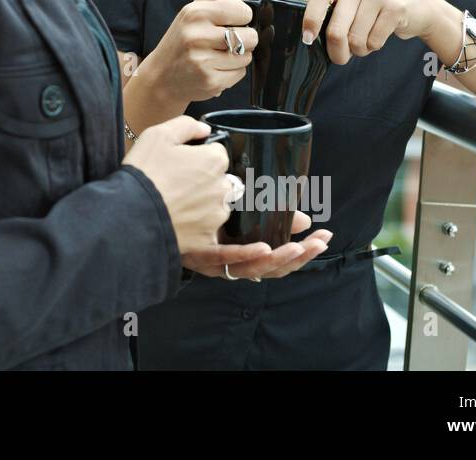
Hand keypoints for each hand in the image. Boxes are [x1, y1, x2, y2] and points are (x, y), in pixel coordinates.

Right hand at [122, 115, 233, 256]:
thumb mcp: (159, 134)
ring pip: (216, 204)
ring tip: (175, 203)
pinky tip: (177, 219)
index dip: (198, 155)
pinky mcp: (207, 237)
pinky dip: (196, 225)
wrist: (132, 214)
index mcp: (214, 161)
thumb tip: (205, 129)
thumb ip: (187, 125)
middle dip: (203, 180)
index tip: (180, 162)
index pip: (216, 152)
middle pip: (219, 179)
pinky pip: (207, 228)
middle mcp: (223, 187)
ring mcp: (217, 215)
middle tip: (175, 183)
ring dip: (202, 203)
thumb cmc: (145, 172)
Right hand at [132, 0, 267, 106]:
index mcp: (196, 13)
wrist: (161, 76)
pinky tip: (215, 69)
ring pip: (247, 57)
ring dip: (237, 57)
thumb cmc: (183, 37)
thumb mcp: (199, 7)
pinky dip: (232, 72)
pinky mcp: (210, 82)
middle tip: (223, 42)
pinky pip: (240, 74)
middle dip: (243, 39)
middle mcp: (197, 36)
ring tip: (217, 56)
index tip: (228, 22)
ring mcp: (203, 61)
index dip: (242, 17)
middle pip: (250, 36)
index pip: (244, 11)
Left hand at [180, 211, 333, 278]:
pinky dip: (246, 256)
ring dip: (280, 259)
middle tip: (320, 242)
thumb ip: (266, 209)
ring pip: (253, 269)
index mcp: (241, 254)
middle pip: (272, 268)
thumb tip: (303, 216)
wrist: (153, 211)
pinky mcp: (200, 255)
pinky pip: (225, 259)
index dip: (303, 251)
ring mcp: (216, 263)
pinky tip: (264, 248)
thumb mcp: (235, 206)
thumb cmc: (193, 209)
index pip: (278, 258)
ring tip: (300, 247)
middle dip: (300, 257)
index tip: (323, 236)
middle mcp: (232, 264)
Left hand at [301, 0, 442, 64]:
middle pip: (336, 30)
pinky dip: (374, 47)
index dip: (311, 19)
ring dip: (360, 50)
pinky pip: (374, 41)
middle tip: (342, 58)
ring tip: (366, 41)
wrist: (419, 5)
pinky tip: (379, 37)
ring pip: (356, 40)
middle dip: (338, 52)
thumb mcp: (353, 5)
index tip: (308, 40)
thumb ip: (334, 16)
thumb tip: (312, 40)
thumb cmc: (376, 11)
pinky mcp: (395, 8)